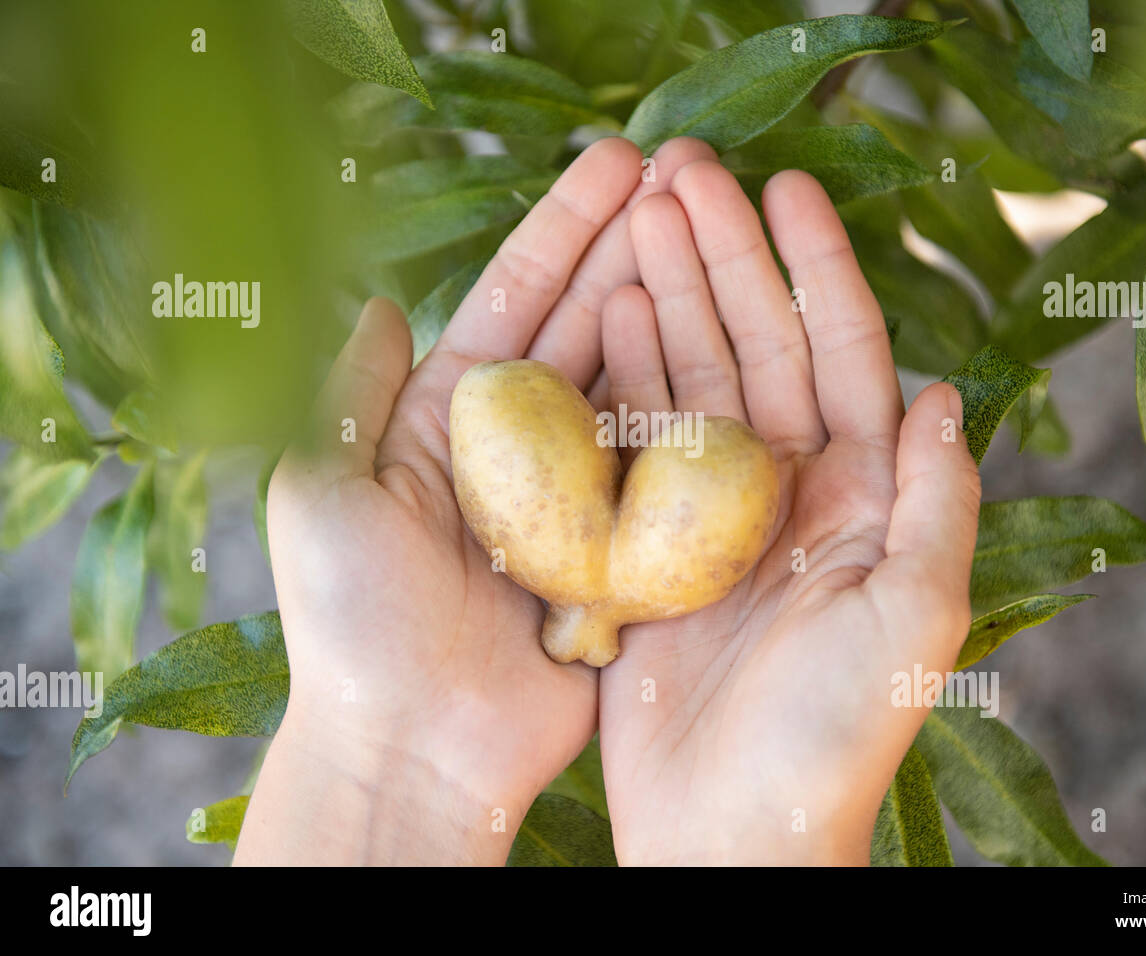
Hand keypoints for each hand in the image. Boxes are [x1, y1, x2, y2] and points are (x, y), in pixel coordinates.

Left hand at [235, 136, 714, 863]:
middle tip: (693, 177)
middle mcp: (519, 449)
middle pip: (586, 329)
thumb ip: (350, 393)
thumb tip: (378, 301)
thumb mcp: (323, 492)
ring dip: (676, 313)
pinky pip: (667, 475)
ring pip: (636, 389)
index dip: (564, 231)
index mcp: (447, 422)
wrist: (414, 746)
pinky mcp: (625, 553)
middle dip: (635, 249)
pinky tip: (738, 355)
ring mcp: (579, 499)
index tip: (619, 164)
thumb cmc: (353, 623)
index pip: (514, 303)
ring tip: (722, 241)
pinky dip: (699, 416)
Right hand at [596, 160, 981, 864]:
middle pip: (759, 347)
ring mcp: (715, 511)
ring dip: (667, 297)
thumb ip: (938, 504)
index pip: (844, 355)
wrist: (732, 828)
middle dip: (725, 258)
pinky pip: (634, 440)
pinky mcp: (652, 542)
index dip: (818, 269)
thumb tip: (951, 396)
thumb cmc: (834, 735)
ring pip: (692, 379)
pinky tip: (600, 314)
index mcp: (863, 496)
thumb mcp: (914, 618)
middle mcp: (792, 490)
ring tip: (636, 219)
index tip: (783, 189)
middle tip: (681, 171)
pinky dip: (618, 376)